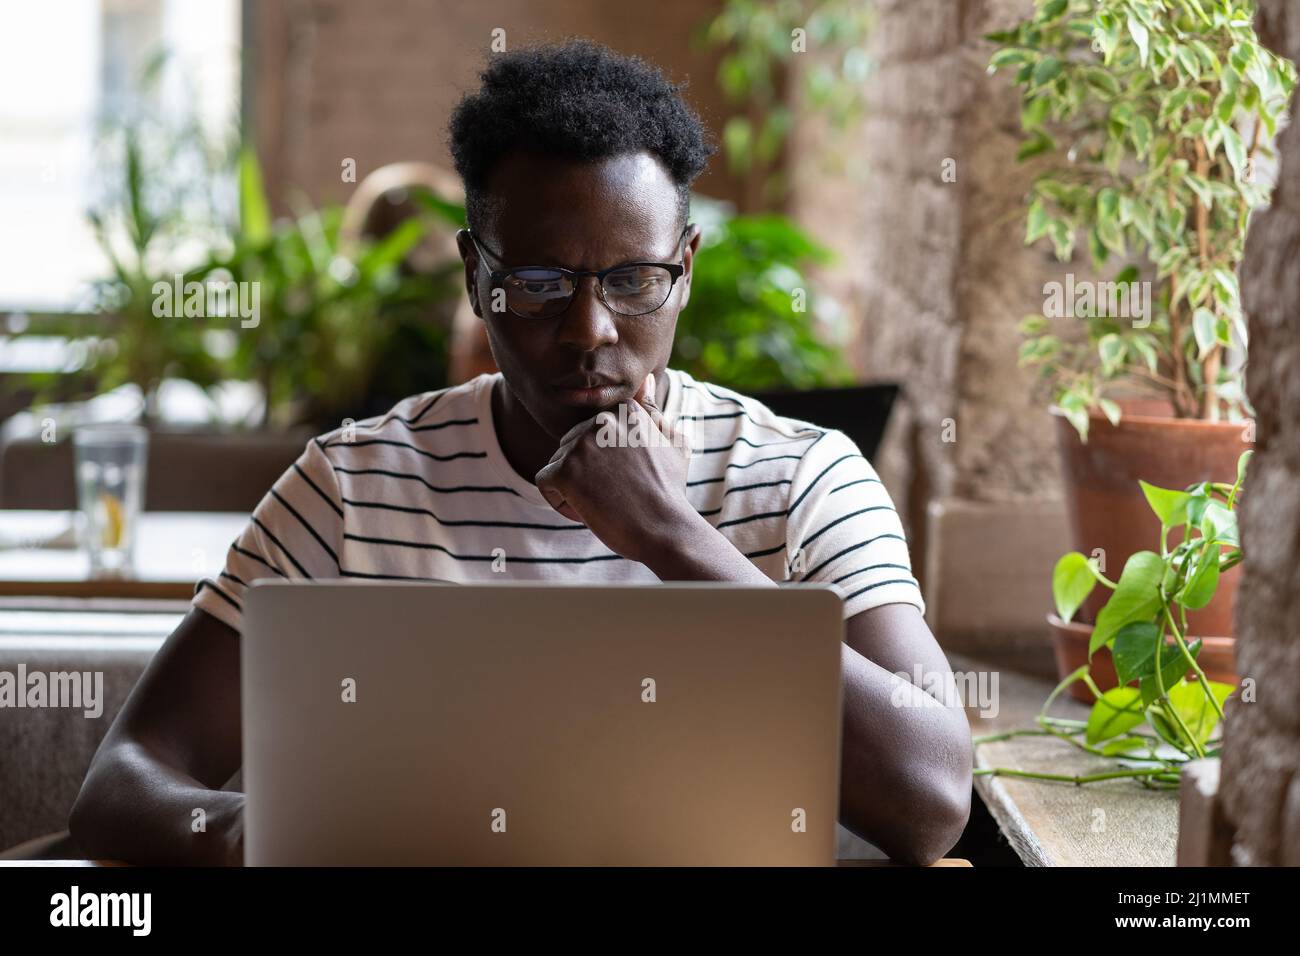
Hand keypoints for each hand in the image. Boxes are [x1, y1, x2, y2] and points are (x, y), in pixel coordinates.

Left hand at [535, 371, 694, 562]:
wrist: (665, 527)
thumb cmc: (669, 491)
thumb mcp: (671, 443)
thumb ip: (653, 411)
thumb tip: (647, 380)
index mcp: (625, 410)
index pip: (593, 431)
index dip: (605, 459)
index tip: (626, 477)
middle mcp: (602, 421)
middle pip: (572, 445)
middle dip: (586, 473)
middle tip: (617, 493)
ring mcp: (582, 444)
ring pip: (559, 464)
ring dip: (575, 488)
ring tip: (605, 503)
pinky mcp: (565, 470)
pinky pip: (545, 483)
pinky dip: (561, 502)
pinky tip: (587, 511)